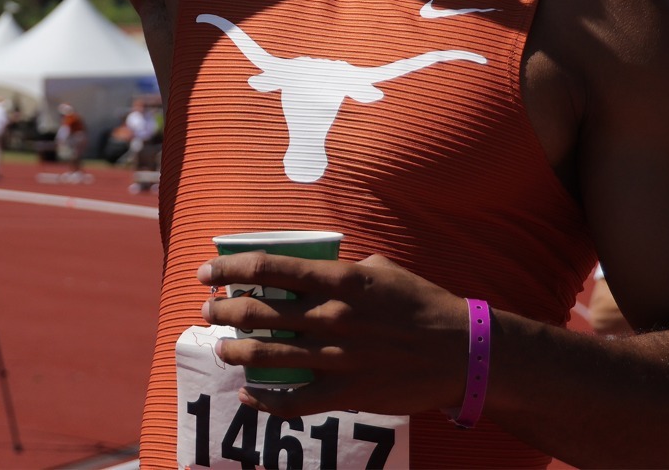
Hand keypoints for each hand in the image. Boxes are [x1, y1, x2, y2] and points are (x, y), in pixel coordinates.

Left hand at [200, 251, 471, 417]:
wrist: (462, 351)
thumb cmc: (422, 304)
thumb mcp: (383, 269)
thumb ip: (344, 269)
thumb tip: (314, 269)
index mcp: (341, 280)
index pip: (269, 268)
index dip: (229, 268)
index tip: (206, 271)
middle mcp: (332, 317)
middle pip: (258, 312)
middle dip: (223, 310)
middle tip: (209, 309)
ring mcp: (337, 358)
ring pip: (266, 355)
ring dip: (234, 350)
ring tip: (220, 347)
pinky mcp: (346, 393)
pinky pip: (293, 401)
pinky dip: (264, 400)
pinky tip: (248, 393)